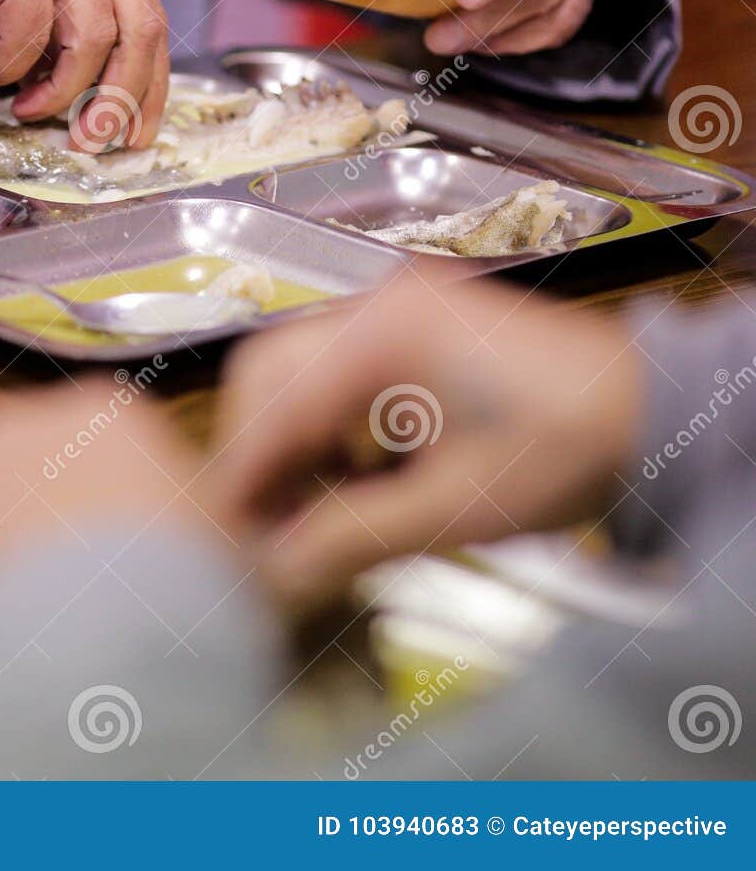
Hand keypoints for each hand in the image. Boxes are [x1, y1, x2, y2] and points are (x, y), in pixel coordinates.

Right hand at [0, 0, 169, 150]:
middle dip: (119, 99)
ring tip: (25, 110)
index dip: (148, 84)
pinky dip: (12, 67)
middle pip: (139, 29)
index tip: (131, 133)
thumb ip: (55, 43)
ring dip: (59, 91)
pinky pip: (34, 31)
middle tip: (87, 141)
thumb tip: (85, 103)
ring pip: (94, 37)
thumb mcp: (12, 6)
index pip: (148, 17)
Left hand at [0, 381, 213, 625]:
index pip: (108, 440)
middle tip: (83, 588)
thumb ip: (209, 527)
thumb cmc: (188, 582)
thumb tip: (216, 547)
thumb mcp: (234, 543)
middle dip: (48, 517)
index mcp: (104, 412)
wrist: (105, 642)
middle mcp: (19, 428)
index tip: (136, 547)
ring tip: (38, 624)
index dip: (122, 498)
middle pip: (31, 466)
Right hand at [208, 272, 642, 613]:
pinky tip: (341, 479)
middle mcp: (378, 304)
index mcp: (387, 331)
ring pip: (293, 371)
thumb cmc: (573, 448)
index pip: (274, 398)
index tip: (222, 528)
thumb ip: (353, 536)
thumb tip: (275, 572)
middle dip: (254, 450)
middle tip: (258, 522)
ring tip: (299, 510)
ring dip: (285, 440)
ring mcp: (392, 311)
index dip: (241, 470)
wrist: (654, 409)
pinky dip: (321, 427)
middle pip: (269, 372)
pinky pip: (331, 372)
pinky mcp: (407, 329)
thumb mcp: (457, 506)